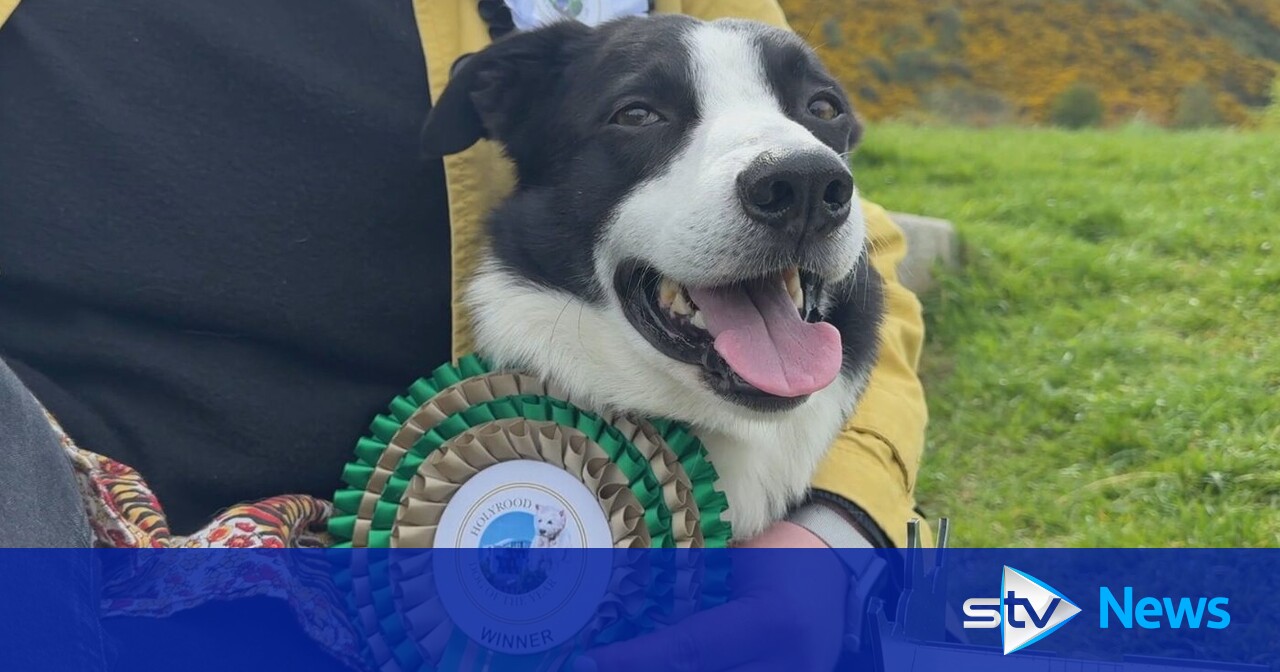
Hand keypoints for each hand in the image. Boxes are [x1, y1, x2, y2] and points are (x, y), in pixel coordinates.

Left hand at [575, 522, 848, 671]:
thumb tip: (621, 602)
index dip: (635, 659)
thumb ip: (690, 589)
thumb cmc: (779, 549)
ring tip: (627, 665)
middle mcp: (785, 663)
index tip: (589, 661)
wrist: (837, 563)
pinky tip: (664, 667)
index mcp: (769, 621)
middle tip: (599, 667)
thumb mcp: (734, 561)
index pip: (690, 648)